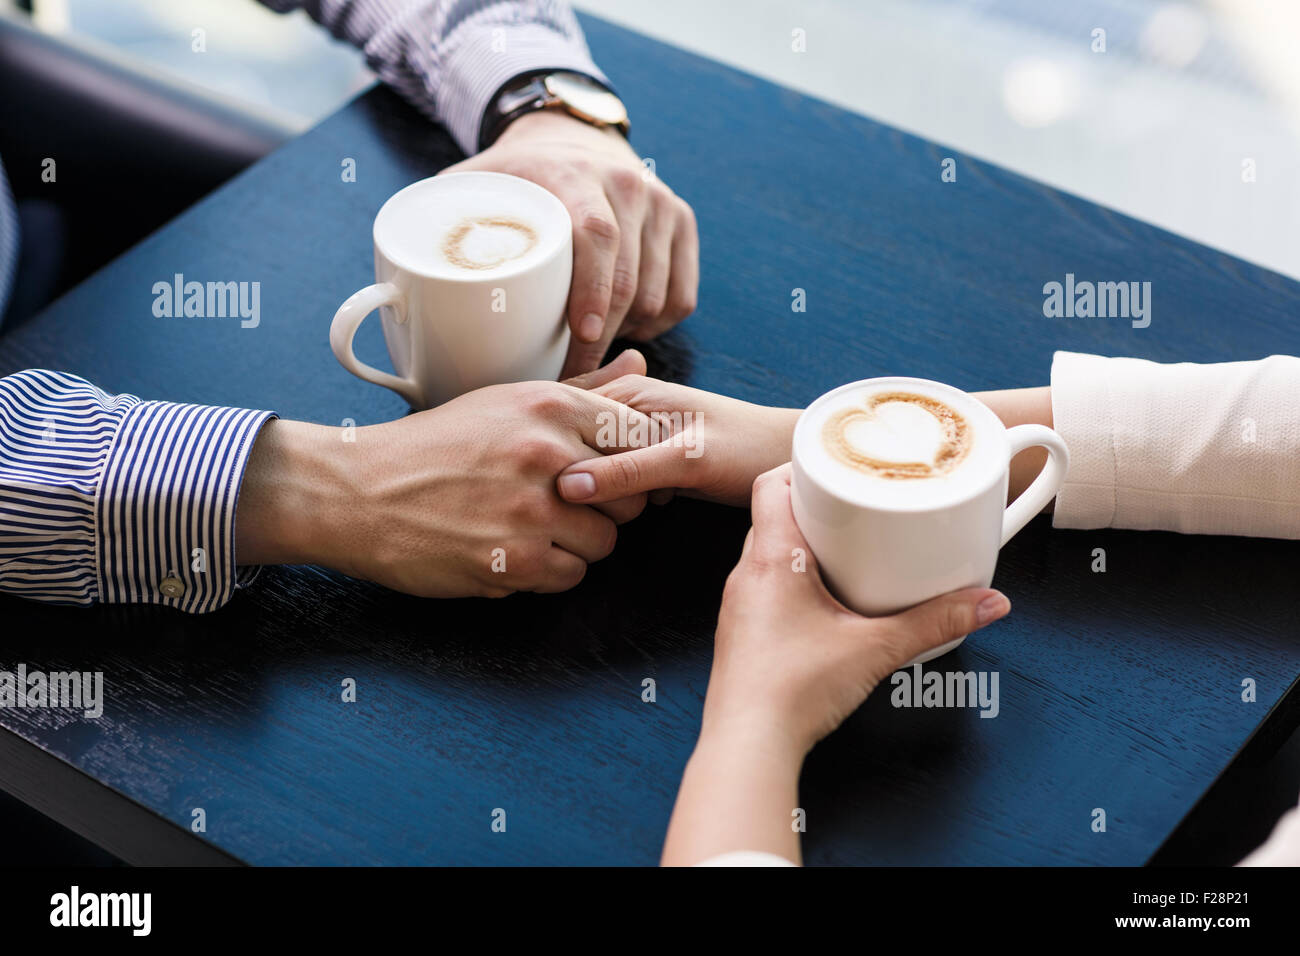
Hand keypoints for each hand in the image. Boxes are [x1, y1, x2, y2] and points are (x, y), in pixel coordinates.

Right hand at [236, 353, 653, 597]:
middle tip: (564, 505)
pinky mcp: (514, 560)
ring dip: (577, 544)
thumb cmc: (435, 446)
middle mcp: (545, 452)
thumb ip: (583, 390)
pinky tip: (514, 552)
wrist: (359, 492)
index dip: (631, 462)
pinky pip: (570, 575)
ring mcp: (531, 509)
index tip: (609, 474)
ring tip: (533, 529)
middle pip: (630, 495)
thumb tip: (641, 364)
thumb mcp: (506, 401)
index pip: (638, 437)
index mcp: (548, 405)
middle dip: (605, 507)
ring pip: (605, 542)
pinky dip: (548, 572)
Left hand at [441, 111, 698, 376]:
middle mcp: (630, 186)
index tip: (580, 338)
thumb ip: (439, 226)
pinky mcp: (684, 224)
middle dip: (605, 337)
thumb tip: (393, 292)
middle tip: (573, 372)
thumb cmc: (515, 178)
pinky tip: (626, 328)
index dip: (593, 293)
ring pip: (659, 296)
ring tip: (589, 347)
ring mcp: (663, 206)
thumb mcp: (471, 184)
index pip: (597, 238)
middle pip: (632, 280)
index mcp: (575, 175)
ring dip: (628, 334)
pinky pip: (681, 297)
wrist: (569, 136)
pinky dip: (657, 324)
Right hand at [554, 375, 800, 506]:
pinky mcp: (643, 463)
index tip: (558, 488)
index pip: (561, 420)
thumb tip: (569, 487)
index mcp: (625, 393)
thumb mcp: (687, 460)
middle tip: (598, 501)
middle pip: (569, 447)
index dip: (553, 456)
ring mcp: (631, 438)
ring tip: (614, 506)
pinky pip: (609, 482)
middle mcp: (623, 410)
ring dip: (595, 492)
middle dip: (576, 478)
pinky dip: (612, 498)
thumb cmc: (748, 450)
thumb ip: (630, 471)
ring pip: (588, 469)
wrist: (785, 459)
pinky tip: (622, 512)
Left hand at [659, 464, 1010, 864]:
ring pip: (768, 553)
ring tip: (848, 554)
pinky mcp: (742, 635)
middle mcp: (746, 575)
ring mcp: (739, 606)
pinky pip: (765, 589)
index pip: (772, 484)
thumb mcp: (876, 650)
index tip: (839, 469)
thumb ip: (935, 622)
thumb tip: (985, 604)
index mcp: (771, 559)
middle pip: (774, 516)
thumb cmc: (792, 692)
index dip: (802, 467)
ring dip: (804, 547)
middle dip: (816, 508)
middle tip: (856, 510)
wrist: (747, 745)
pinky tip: (825, 603)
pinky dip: (793, 582)